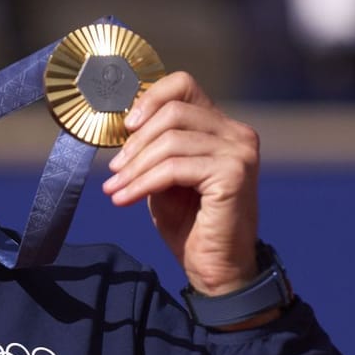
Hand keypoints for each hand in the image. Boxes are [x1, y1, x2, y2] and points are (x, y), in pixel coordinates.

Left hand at [101, 72, 260, 294]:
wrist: (215, 268)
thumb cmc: (188, 223)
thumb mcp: (164, 177)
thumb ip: (153, 148)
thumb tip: (121, 125)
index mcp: (221, 127)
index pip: (183, 86)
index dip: (149, 98)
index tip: (124, 127)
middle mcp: (237, 133)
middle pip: (172, 112)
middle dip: (135, 142)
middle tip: (114, 169)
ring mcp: (239, 151)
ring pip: (170, 141)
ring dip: (134, 167)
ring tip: (114, 188)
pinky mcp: (234, 173)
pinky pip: (174, 168)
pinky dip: (143, 183)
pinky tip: (125, 198)